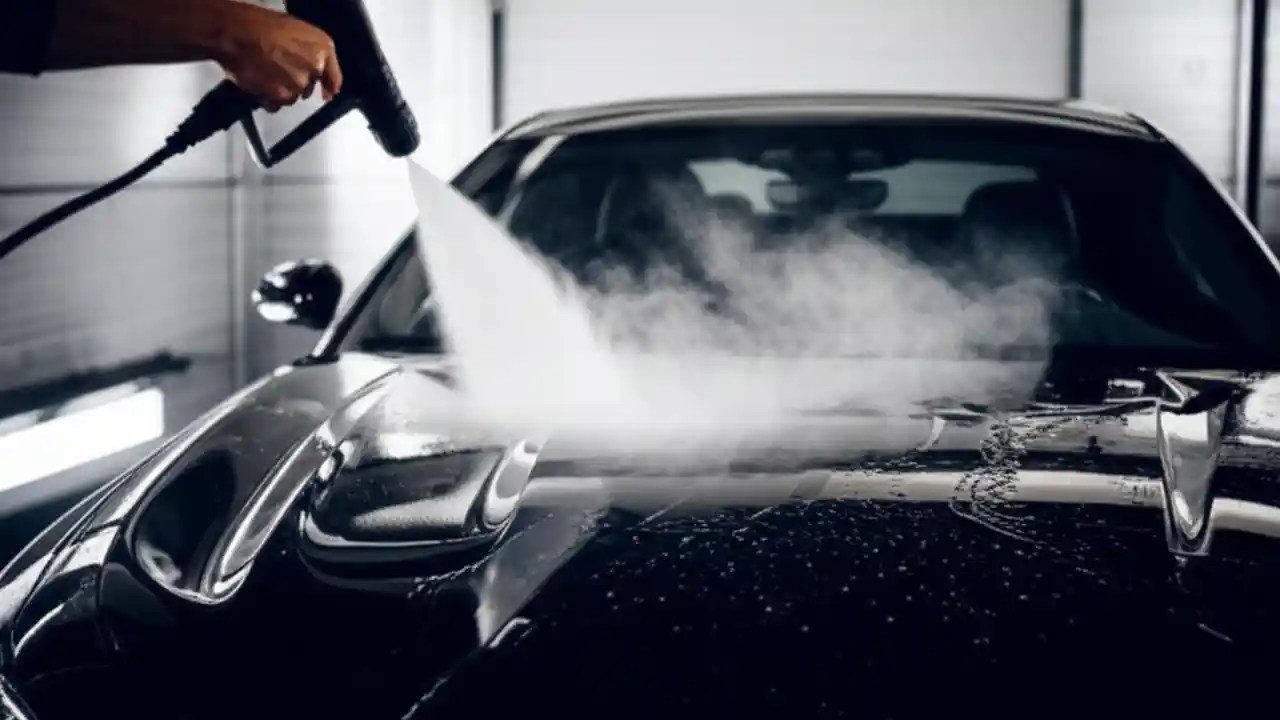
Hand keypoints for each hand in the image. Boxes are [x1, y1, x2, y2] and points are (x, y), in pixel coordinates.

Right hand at [216, 5, 343, 111]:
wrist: (236, 32)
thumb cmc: (261, 25)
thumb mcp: (297, 31)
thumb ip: (311, 52)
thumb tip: (318, 74)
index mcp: (323, 47)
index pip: (333, 78)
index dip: (329, 87)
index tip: (326, 95)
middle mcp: (314, 67)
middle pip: (308, 87)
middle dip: (295, 82)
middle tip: (276, 69)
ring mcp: (298, 84)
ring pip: (292, 97)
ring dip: (280, 91)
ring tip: (264, 74)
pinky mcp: (280, 96)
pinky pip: (277, 105)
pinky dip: (268, 99)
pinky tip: (258, 84)